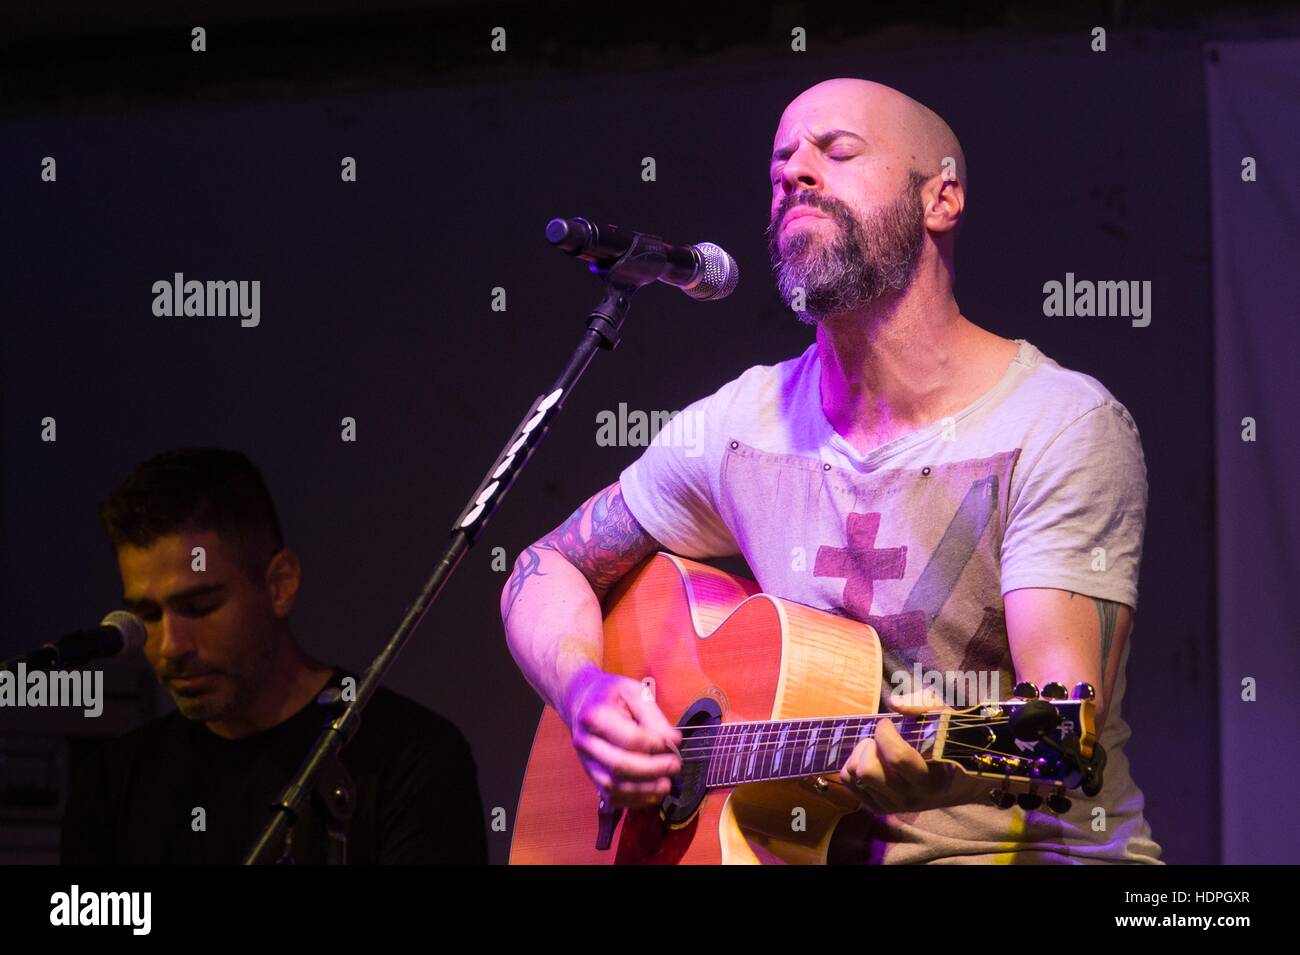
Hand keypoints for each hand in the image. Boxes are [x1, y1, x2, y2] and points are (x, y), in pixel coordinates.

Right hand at [561, 665, 681, 808]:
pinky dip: (634, 801)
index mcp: (595, 716)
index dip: (655, 745)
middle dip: (652, 770)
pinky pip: (612, 797)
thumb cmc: (610, 695)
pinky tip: (652, 793)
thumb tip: (674, 741)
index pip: (629, 739)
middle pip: (619, 766)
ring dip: (644, 791)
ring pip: (613, 787)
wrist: (581, 701)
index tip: (674, 742)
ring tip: (666, 784)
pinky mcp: (591, 776)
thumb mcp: (634, 692)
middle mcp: (586, 743)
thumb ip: (654, 716)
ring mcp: (586, 762)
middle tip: (675, 765)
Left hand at [838, 692, 989, 813]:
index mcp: (931, 780)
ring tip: (876, 749)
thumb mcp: (947, 723)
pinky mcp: (879, 807)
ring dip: (861, 755)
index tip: (887, 722)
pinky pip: (848, 782)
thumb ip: (924, 708)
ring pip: (855, 775)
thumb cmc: (951, 748)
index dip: (884, 733)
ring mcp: (893, 806)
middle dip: (870, 746)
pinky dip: (853, 766)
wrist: (960, 786)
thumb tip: (894, 703)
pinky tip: (870, 759)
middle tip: (881, 739)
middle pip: (867, 770)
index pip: (897, 758)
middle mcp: (910, 798)